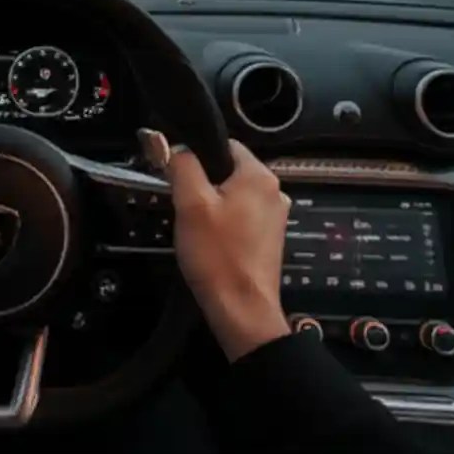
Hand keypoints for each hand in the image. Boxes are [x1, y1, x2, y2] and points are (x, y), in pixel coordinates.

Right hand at [167, 139, 291, 361]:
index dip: (197, 156)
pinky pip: (242, 218)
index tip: (179, 177)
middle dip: (204, 185)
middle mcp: (275, 191)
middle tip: (184, 207)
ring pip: (234, 196)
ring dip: (213, 206)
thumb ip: (182, 166)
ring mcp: (276, 217)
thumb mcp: (190, 203)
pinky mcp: (270, 239)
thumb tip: (178, 148)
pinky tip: (212, 243)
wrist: (241, 308)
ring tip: (196, 229)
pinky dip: (225, 225)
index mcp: (259, 175)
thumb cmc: (216, 254)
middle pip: (229, 172)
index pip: (225, 145)